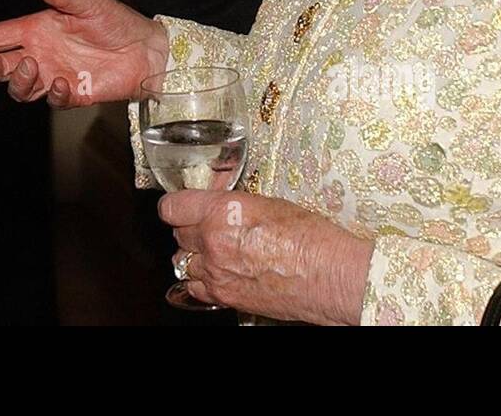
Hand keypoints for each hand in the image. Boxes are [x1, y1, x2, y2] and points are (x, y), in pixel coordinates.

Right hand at [0, 0, 169, 106]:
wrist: (146, 49)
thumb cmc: (116, 21)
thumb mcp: (88, 2)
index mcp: (36, 29)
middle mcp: (39, 53)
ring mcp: (52, 75)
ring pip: (17, 87)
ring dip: (16, 79)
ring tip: (32, 65)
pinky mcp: (70, 93)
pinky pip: (49, 99)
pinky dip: (50, 92)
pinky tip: (61, 82)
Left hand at [159, 190, 373, 324]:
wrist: (329, 275)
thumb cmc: (308, 236)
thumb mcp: (266, 202)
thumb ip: (230, 204)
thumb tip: (214, 204)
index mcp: (220, 211)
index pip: (172, 207)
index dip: (177, 206)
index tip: (182, 207)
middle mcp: (212, 241)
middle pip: (178, 234)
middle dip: (191, 229)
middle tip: (210, 227)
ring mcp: (216, 272)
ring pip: (183, 261)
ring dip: (196, 255)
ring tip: (218, 252)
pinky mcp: (224, 297)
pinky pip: (193, 287)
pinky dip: (201, 281)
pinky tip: (219, 274)